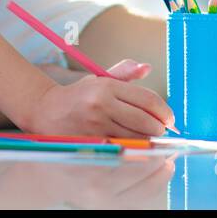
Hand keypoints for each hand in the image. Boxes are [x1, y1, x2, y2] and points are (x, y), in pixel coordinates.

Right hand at [24, 59, 174, 138]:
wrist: (46, 112)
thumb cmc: (80, 96)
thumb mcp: (100, 79)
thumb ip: (125, 73)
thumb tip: (147, 68)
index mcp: (107, 87)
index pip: (148, 100)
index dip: (165, 112)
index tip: (170, 118)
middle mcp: (101, 105)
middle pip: (146, 122)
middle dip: (159, 128)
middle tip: (161, 130)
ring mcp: (95, 127)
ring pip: (136, 139)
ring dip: (148, 141)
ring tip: (148, 138)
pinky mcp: (92, 144)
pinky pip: (123, 150)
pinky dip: (133, 150)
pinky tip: (134, 147)